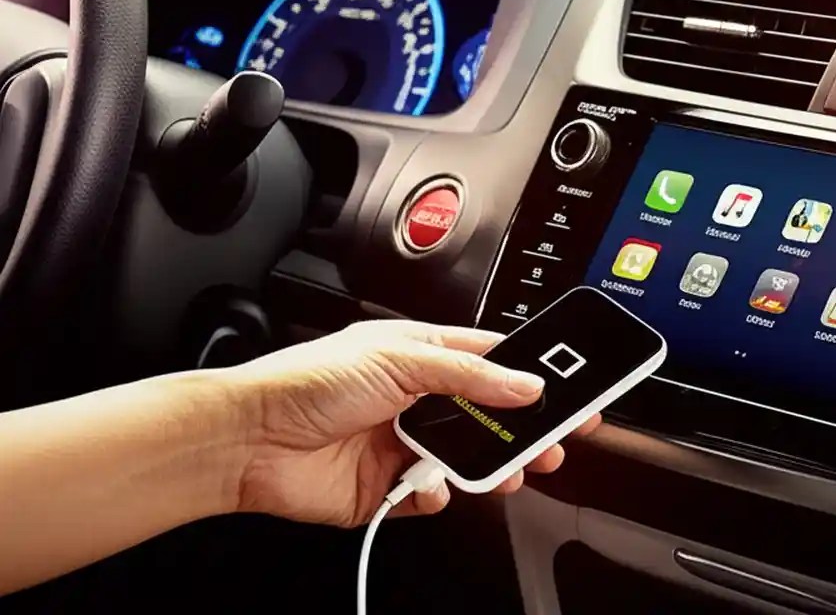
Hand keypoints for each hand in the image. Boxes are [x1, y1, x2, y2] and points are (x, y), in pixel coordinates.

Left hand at [226, 320, 600, 527]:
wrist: (249, 440)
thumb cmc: (306, 382)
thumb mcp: (400, 359)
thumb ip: (469, 375)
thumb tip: (524, 383)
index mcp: (422, 354)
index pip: (494, 363)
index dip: (533, 377)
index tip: (569, 393)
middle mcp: (415, 398)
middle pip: (488, 417)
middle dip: (523, 431)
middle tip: (554, 443)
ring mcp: (401, 443)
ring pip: (467, 460)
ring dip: (488, 468)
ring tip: (508, 473)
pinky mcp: (387, 487)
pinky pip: (431, 496)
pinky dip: (437, 496)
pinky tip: (430, 488)